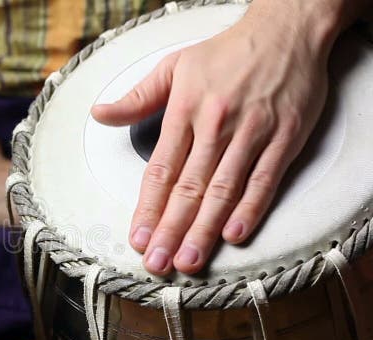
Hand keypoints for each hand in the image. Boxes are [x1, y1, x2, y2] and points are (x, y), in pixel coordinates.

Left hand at [92, 0, 363, 275]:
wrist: (286, 29)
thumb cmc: (226, 52)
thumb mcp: (173, 67)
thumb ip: (137, 98)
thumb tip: (99, 114)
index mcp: (184, 110)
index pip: (160, 169)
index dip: (148, 207)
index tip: (137, 237)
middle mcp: (215, 124)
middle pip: (188, 187)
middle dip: (170, 229)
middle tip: (157, 263)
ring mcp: (252, 132)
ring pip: (223, 189)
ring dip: (204, 228)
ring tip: (188, 261)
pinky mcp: (285, 137)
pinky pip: (265, 179)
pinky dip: (251, 208)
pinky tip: (234, 235)